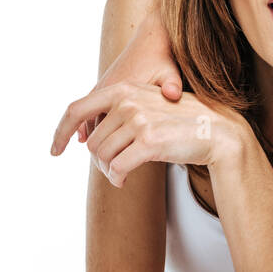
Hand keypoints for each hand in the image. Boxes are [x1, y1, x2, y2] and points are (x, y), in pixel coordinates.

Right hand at [50, 9, 185, 153]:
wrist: (154, 38)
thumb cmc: (162, 58)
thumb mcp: (169, 72)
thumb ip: (171, 84)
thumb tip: (173, 93)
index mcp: (115, 89)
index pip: (80, 115)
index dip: (64, 133)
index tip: (55, 152)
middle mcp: (105, 88)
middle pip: (84, 122)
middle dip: (85, 144)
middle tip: (99, 167)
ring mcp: (105, 87)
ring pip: (88, 117)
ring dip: (87, 136)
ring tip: (98, 159)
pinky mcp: (109, 87)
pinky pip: (92, 108)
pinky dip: (87, 123)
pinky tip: (84, 136)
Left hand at [51, 82, 240, 186]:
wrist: (218, 131)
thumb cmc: (183, 123)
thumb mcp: (150, 106)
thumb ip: (122, 113)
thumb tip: (91, 139)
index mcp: (124, 89)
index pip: (76, 109)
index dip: (60, 132)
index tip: (54, 151)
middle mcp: (128, 101)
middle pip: (92, 142)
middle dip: (98, 161)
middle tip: (112, 170)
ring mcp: (139, 119)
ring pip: (102, 156)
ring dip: (108, 171)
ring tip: (120, 175)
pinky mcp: (149, 141)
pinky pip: (117, 168)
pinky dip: (116, 179)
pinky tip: (123, 182)